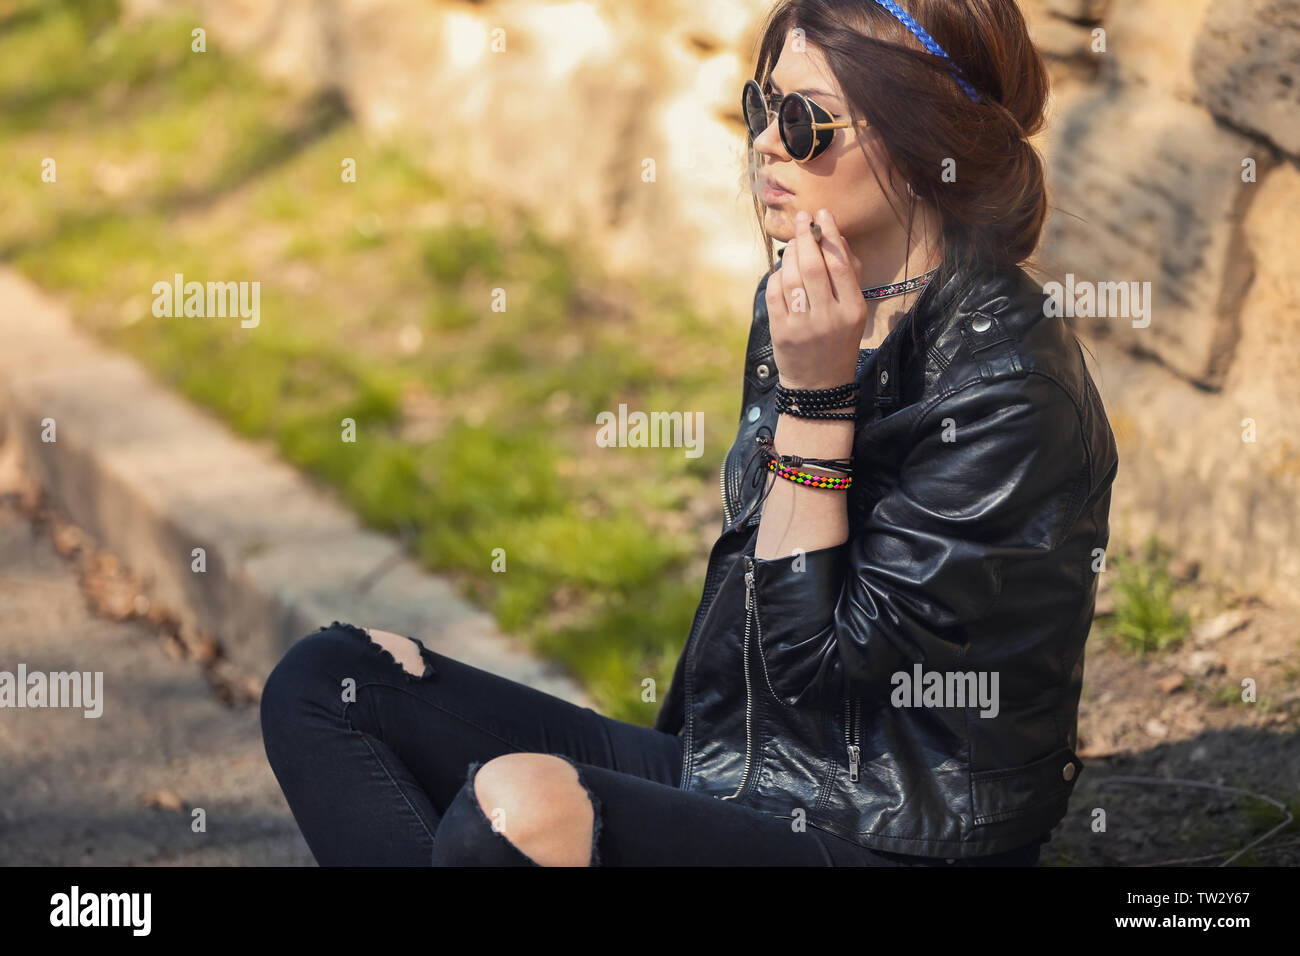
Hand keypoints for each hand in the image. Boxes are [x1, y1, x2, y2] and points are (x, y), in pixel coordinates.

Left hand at [766, 208, 867, 391]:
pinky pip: (775, 293)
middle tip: (801, 219)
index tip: (822, 214)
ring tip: (792, 245)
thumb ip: (848, 276)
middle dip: (804, 236)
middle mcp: (829, 317)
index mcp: (853, 310)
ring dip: (789, 254)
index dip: (829, 234)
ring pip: (791, 276)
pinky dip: (777, 275)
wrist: (819, 385)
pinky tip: (782, 270)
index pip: (839, 263)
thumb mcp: (854, 312)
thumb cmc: (839, 341)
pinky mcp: (781, 332)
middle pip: (812, 265)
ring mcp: (803, 326)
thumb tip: (835, 237)